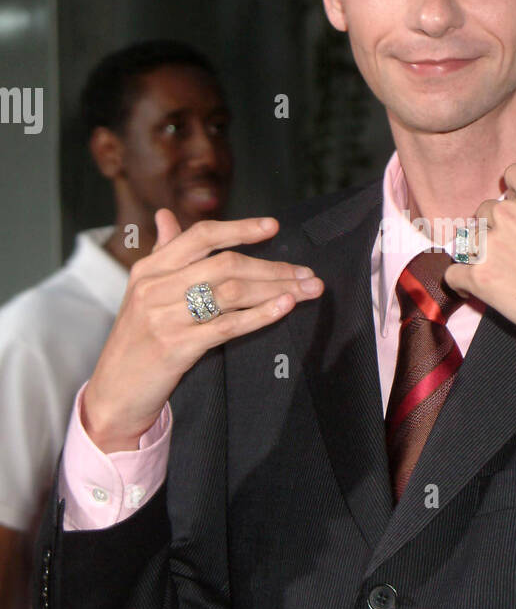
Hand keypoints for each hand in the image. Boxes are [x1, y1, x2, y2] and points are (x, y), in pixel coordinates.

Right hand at [81, 210, 322, 450]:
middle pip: (226, 265)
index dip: (239, 228)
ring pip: (232, 293)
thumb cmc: (135, 340)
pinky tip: (285, 307)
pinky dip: (261, 315)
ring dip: (277, 289)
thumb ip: (162, 253)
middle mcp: (156, 288)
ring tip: (307, 290)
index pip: (200, 236)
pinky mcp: (177, 347)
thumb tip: (167, 216)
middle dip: (273, 267)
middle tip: (308, 272)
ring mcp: (166, 317)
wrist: (115, 392)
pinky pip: (227, 326)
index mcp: (149, 269)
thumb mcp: (142, 291)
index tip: (273, 227)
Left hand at [444, 127, 515, 333]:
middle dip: (502, 222)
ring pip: (472, 235)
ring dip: (482, 247)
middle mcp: (507, 214)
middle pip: (489, 207)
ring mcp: (489, 246)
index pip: (513, 174)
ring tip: (504, 265)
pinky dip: (463, 279)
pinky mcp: (477, 277)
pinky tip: (478, 285)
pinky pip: (454, 272)